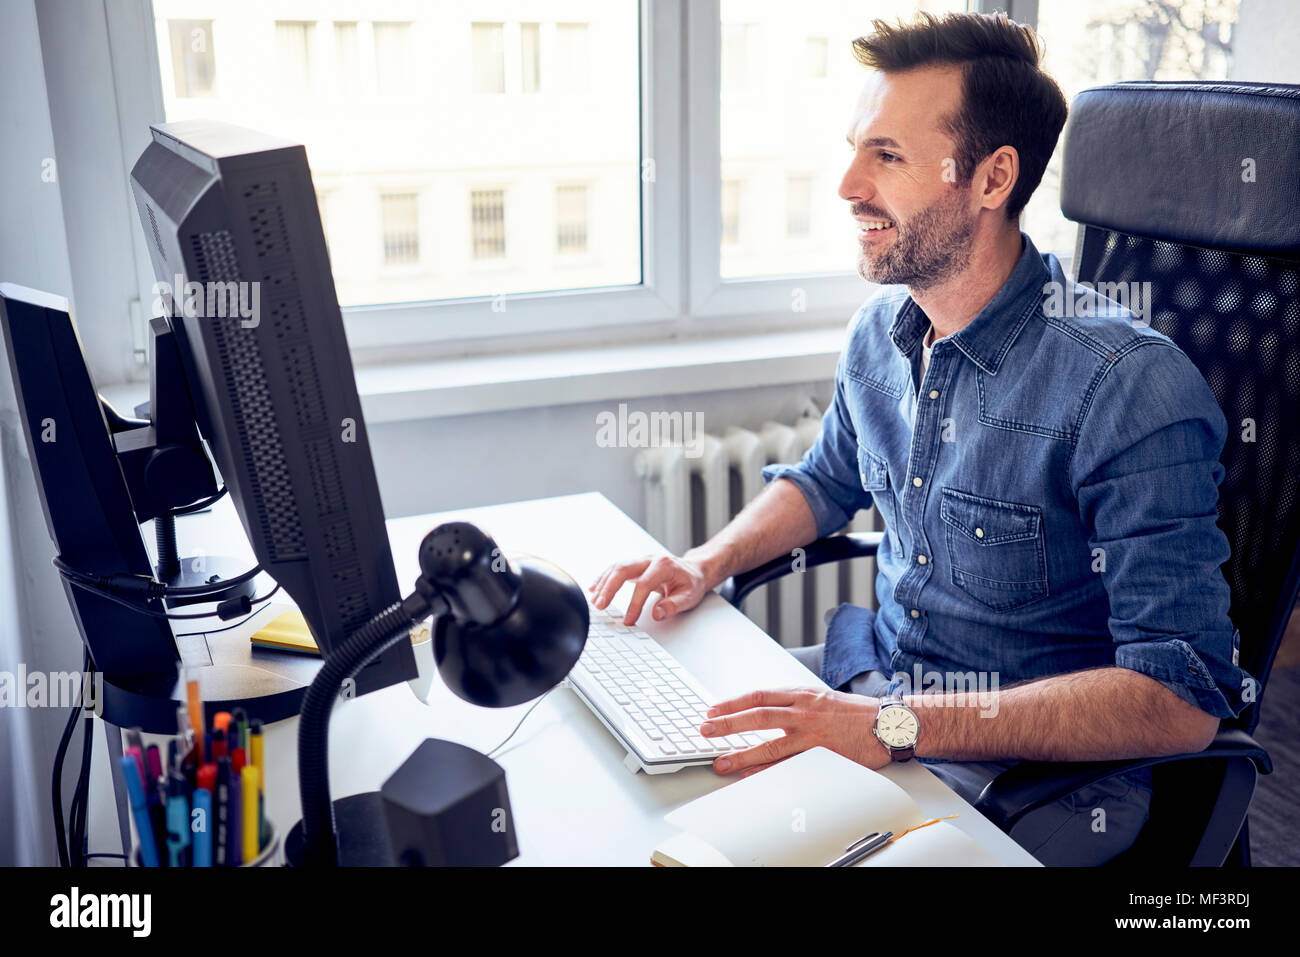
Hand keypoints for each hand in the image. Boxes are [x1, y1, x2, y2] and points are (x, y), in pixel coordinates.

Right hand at [588, 554, 711, 625]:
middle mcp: (650, 559)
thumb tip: (657, 614)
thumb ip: (674, 605)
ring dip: (603, 584)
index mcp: (664, 566)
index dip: (634, 603)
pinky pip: (615, 569)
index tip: (629, 620)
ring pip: (616, 567)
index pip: (644, 584)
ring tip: (595, 601)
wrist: (694, 570)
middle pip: (623, 569)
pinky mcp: (635, 566)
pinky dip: (603, 578)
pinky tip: (594, 588)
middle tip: (600, 605)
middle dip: (609, 588)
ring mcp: (641, 561)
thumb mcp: (690, 596)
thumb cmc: (691, 583)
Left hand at [699, 687, 889, 775]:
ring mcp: (812, 734)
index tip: (712, 710)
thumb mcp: (820, 698)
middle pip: (757, 715)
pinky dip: (767, 771)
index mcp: (802, 694)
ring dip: (741, 754)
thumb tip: (764, 710)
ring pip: (769, 743)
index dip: (732, 703)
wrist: (888, 724)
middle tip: (705, 730)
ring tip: (721, 761)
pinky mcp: (821, 754)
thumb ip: (794, 703)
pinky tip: (751, 776)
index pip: (758, 696)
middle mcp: (804, 711)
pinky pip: (789, 765)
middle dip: (727, 723)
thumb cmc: (855, 713)